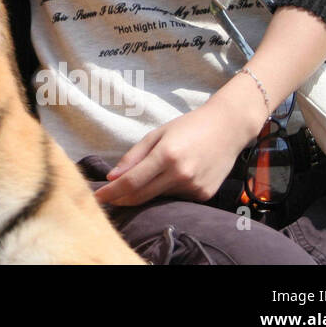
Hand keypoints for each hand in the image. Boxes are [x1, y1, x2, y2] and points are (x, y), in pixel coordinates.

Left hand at [93, 101, 254, 205]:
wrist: (228, 128)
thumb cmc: (188, 127)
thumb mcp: (157, 134)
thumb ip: (133, 157)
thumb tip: (112, 177)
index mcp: (166, 155)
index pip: (132, 182)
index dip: (112, 193)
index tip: (97, 197)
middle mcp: (181, 174)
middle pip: (142, 196)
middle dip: (122, 199)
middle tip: (107, 199)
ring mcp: (194, 187)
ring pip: (159, 197)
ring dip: (147, 191)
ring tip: (153, 173)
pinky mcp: (204, 195)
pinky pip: (177, 198)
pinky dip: (168, 190)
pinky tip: (177, 174)